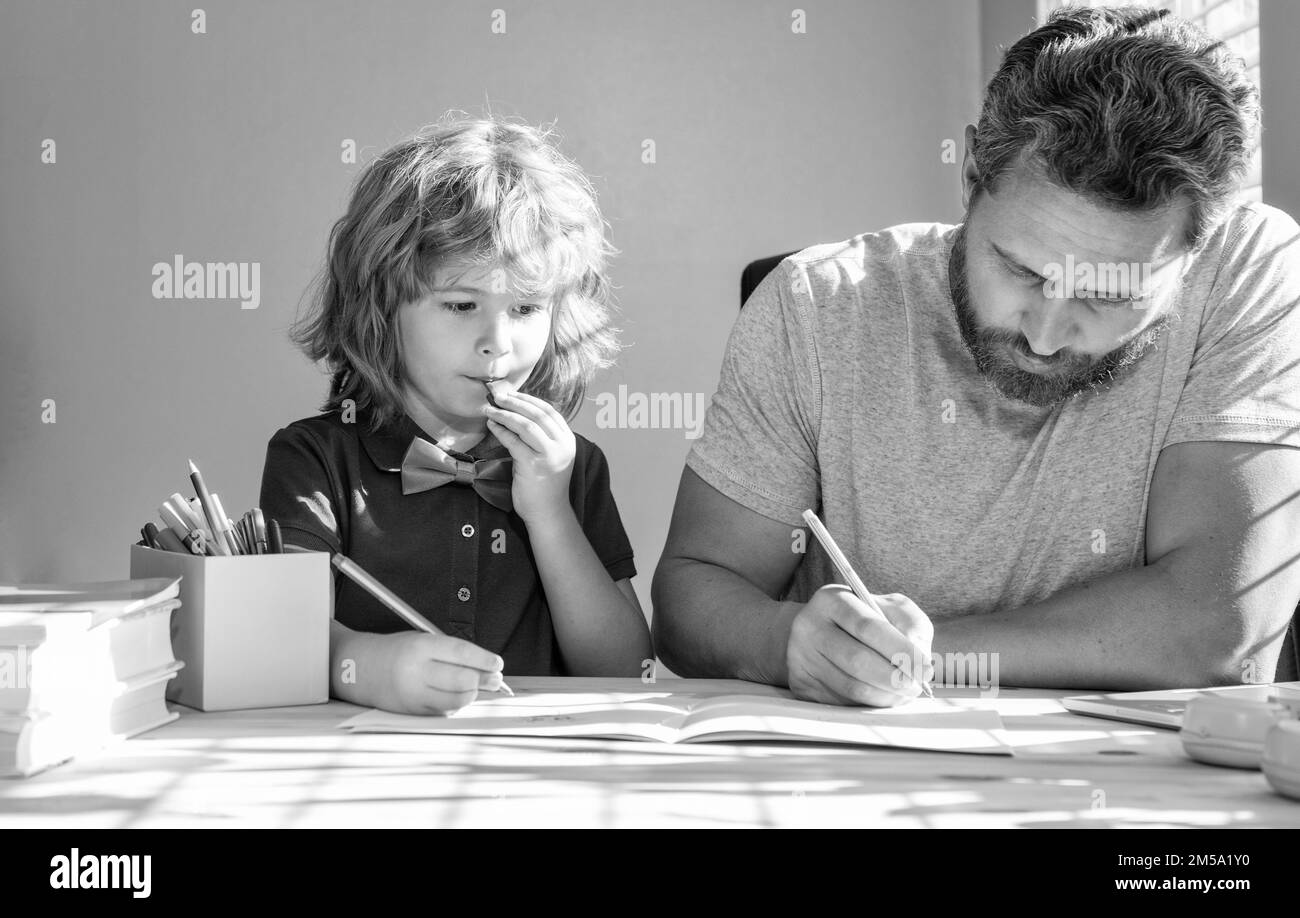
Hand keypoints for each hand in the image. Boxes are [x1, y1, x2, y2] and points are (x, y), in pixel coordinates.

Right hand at [373, 631, 505, 715]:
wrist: (361, 669)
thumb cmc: (400, 652)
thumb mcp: (424, 642)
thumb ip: (454, 655)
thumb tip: (490, 670)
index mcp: (420, 647)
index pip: (460, 653)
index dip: (484, 660)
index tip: (498, 664)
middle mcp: (415, 671)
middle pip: (463, 680)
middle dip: (485, 680)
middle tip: (495, 678)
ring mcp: (413, 694)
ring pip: (458, 699)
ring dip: (472, 693)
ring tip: (474, 686)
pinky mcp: (413, 712)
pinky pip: (446, 711)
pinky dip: (456, 704)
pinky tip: (455, 695)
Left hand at [483, 388, 575, 524]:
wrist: (548, 513)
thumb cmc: (545, 486)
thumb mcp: (549, 456)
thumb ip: (541, 437)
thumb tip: (517, 415)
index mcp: (568, 440)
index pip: (549, 411)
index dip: (529, 400)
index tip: (512, 394)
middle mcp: (562, 445)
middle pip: (537, 414)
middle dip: (515, 402)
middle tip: (497, 396)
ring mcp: (549, 455)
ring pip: (526, 424)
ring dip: (505, 414)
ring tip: (490, 409)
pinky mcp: (533, 465)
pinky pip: (514, 441)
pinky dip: (501, 431)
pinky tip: (492, 425)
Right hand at [786, 585, 934, 706]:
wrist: (820, 633)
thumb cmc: (864, 620)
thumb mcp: (890, 608)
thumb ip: (910, 624)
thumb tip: (919, 658)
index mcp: (832, 599)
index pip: (868, 627)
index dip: (901, 650)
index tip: (925, 668)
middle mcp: (809, 626)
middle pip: (857, 660)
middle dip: (894, 678)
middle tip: (916, 686)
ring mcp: (801, 657)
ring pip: (850, 687)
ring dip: (885, 696)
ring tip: (904, 692)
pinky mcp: (801, 684)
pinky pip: (841, 702)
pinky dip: (869, 704)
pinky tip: (881, 695)